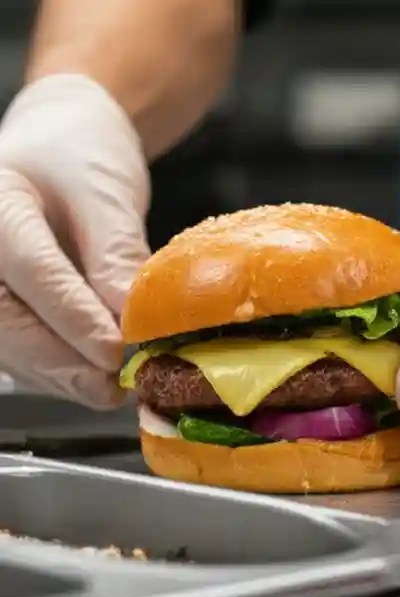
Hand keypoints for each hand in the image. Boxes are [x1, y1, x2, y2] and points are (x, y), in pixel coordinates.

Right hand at [0, 74, 149, 407]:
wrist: (57, 147)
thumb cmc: (79, 159)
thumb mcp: (106, 193)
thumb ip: (117, 252)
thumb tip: (129, 316)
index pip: (32, 271)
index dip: (73, 317)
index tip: (114, 351)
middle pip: (8, 321)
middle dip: (62, 363)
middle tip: (113, 387)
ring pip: (9, 347)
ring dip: (60, 376)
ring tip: (111, 389)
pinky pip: (17, 352)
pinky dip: (57, 371)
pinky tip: (93, 381)